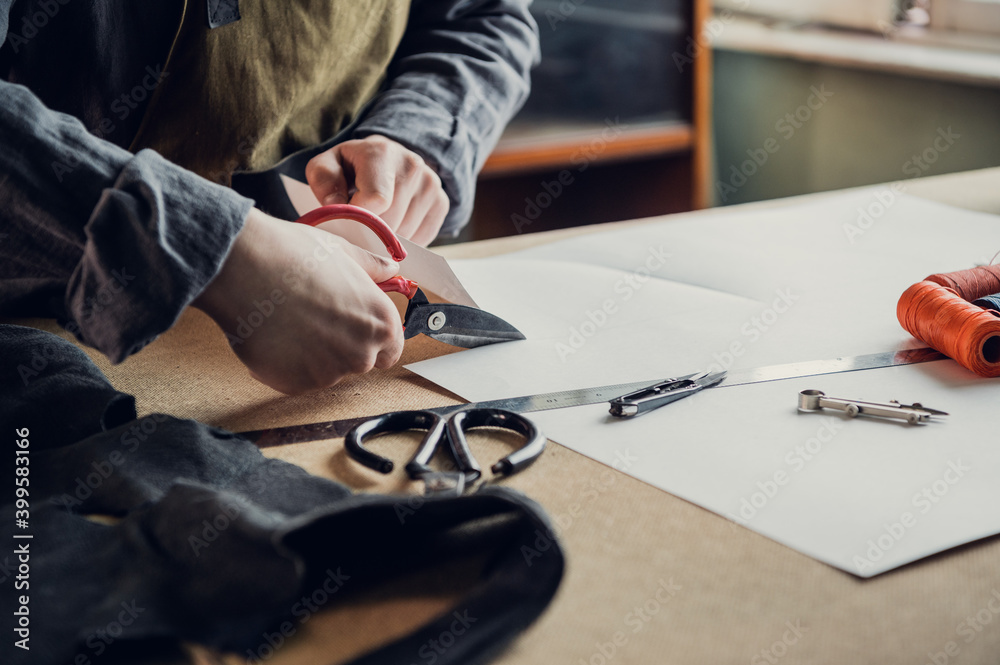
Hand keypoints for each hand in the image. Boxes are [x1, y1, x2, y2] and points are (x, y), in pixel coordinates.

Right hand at [194, 208, 404, 394]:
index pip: (390, 349)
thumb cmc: (294, 256)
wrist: (244, 268)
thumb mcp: (342, 252)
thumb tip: (389, 269)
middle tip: (312, 316)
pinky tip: (272, 335)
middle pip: (357, 362)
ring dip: (310, 355)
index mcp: (381, 323)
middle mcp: (361, 354)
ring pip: (324, 371)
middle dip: (339, 345)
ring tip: (288, 320)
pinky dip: (284, 364)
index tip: (353, 326)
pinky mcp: (294, 385)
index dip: (371, 337)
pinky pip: (294, 379)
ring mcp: (327, 374)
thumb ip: (371, 267)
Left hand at [305, 135, 449, 246]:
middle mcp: (412, 165)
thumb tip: (337, 205)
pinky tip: (394, 226)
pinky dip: (406, 241)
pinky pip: (423, 238)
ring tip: (377, 223)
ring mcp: (431, 183)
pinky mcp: (441, 202)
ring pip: (407, 234)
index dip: (359, 219)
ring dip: (388, 239)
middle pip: (392, 220)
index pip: (376, 200)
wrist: (383, 161)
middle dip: (371, 232)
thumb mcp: (326, 165)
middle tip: (360, 225)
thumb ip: (324, 180)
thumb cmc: (351, 168)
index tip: (348, 219)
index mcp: (381, 152)